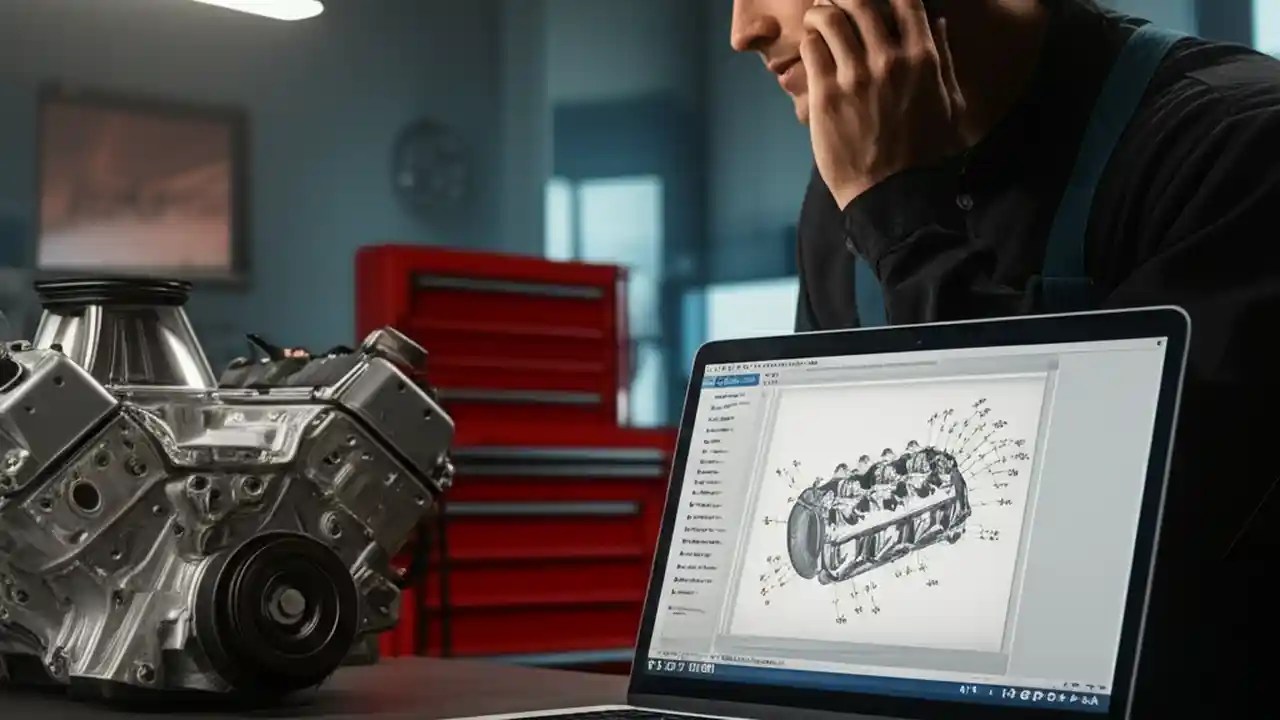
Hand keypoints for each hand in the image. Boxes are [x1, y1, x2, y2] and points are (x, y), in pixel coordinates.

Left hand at [802, 0, 965, 208]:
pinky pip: (811, 49)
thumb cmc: (925, 151)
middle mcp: (889, 60)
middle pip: (860, 1)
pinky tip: (812, 45)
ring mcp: (855, 76)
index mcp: (923, 58)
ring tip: (818, 16)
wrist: (892, 193)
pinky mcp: (826, 95)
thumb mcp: (949, 103)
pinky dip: (810, 40)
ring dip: (820, 11)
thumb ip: (944, 58)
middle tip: (837, 2)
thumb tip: (938, 20)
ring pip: (828, 18)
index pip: (905, 0)